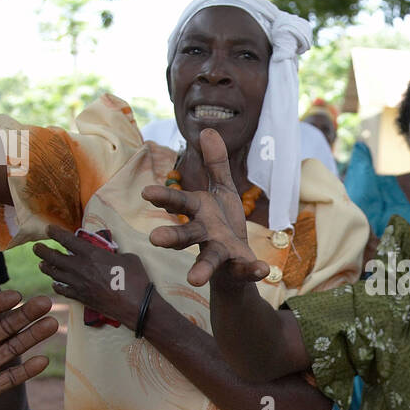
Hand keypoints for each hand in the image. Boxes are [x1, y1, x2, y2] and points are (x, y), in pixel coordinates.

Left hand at [36, 228, 150, 326]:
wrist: (136, 305)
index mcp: (91, 254)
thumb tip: (110, 255)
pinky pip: (62, 290)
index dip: (54, 232)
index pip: (66, 240)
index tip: (48, 229)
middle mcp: (80, 267)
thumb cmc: (135, 279)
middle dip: (42, 250)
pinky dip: (56, 285)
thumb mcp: (128, 258)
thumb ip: (113, 254)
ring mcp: (78, 283)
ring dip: (46, 267)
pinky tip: (55, 283)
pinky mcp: (80, 297)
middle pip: (53, 257)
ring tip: (41, 263)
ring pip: (54, 273)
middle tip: (36, 247)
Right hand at [141, 128, 269, 287]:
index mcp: (199, 212)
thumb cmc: (222, 223)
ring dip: (201, 268)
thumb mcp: (222, 190)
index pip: (180, 202)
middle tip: (155, 239)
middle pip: (187, 234)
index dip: (165, 197)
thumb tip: (208, 129)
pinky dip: (252, 270)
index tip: (146, 193)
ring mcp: (221, 252)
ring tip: (193, 279)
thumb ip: (216, 164)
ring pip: (209, 260)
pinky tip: (263, 270)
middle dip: (172, 236)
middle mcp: (205, 234)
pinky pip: (245, 270)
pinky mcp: (238, 267)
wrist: (234, 263)